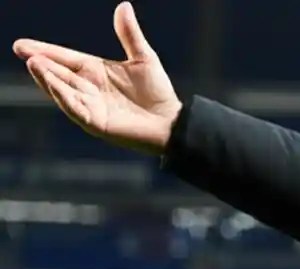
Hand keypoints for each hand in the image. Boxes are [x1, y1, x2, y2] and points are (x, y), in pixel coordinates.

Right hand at [12, 1, 181, 154]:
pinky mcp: (97, 123)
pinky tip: (54, 86)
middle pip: (59, 74)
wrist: (172, 122)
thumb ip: (130, 34)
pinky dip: (64, 98)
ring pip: (63, 91)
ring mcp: (90, 106)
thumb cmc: (157, 92)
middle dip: (41, 64)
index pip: (65, 58)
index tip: (23, 44)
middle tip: (25, 52)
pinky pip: (76, 109)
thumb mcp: (144, 58)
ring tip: (34, 64)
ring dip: (48, 79)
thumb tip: (124, 5)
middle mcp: (88, 88)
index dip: (45, 51)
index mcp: (95, 71)